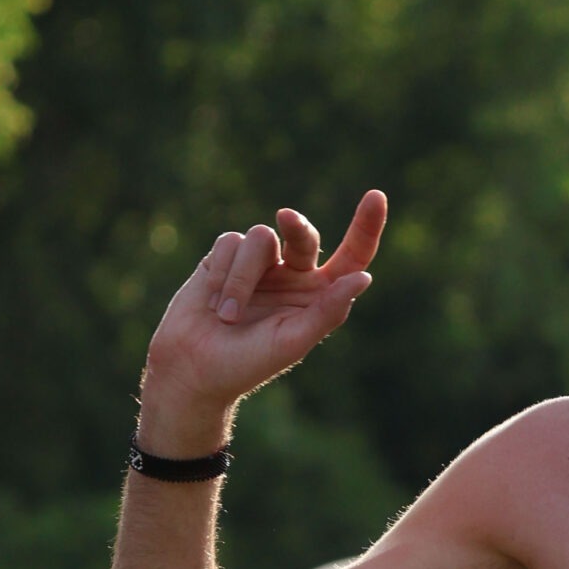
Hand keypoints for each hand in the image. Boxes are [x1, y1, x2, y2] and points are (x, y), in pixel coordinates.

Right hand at [137, 193, 384, 453]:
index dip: (366, 227)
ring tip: (226, 314)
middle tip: (286, 217)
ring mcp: (258, 264)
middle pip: (304, 234)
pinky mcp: (223, 258)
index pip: (352, 255)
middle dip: (297, 225)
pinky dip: (223, 273)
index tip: (376, 196)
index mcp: (319, 294)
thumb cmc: (247, 363)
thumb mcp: (293, 341)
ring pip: (260, 238)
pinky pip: (231, 242)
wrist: (192, 371)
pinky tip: (211, 302)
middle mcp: (292, 273)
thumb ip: (328, 310)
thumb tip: (363, 277)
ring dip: (242, 278)